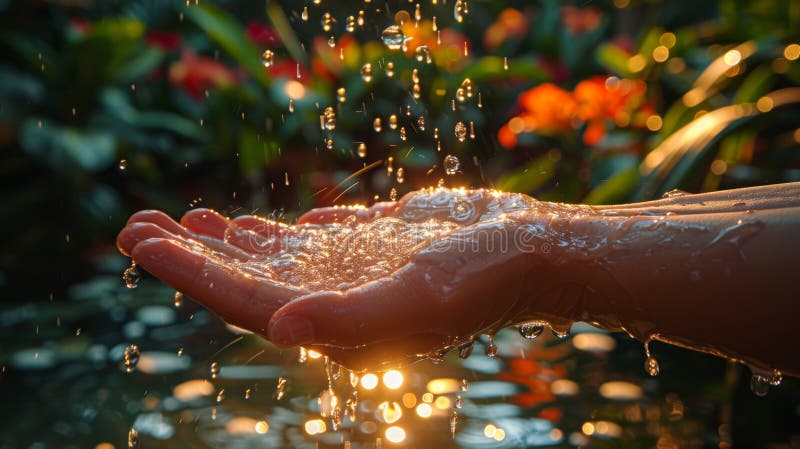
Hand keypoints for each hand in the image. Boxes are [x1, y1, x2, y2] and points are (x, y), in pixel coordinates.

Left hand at [117, 189, 579, 368]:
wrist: (531, 253)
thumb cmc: (479, 280)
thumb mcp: (416, 299)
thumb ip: (346, 318)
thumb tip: (278, 326)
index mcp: (336, 320)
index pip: (244, 299)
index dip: (190, 272)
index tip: (142, 242)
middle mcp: (336, 299)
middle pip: (246, 278)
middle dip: (191, 253)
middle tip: (135, 226)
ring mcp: (352, 271)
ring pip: (273, 258)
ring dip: (226, 240)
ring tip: (184, 216)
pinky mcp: (372, 246)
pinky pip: (311, 241)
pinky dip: (277, 232)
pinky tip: (252, 225)